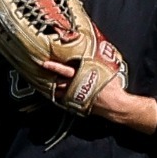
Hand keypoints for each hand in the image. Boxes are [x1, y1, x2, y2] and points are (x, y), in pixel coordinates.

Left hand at [38, 61, 156, 132]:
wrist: (116, 106)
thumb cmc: (113, 88)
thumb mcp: (107, 69)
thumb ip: (98, 61)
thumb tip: (97, 51)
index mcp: (83, 76)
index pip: (65, 70)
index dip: (54, 66)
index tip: (45, 63)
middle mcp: (76, 87)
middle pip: (58, 81)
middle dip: (48, 77)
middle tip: (40, 71)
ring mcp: (75, 97)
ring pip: (59, 91)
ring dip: (52, 86)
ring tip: (44, 81)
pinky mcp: (76, 105)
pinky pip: (63, 100)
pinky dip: (58, 96)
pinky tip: (55, 93)